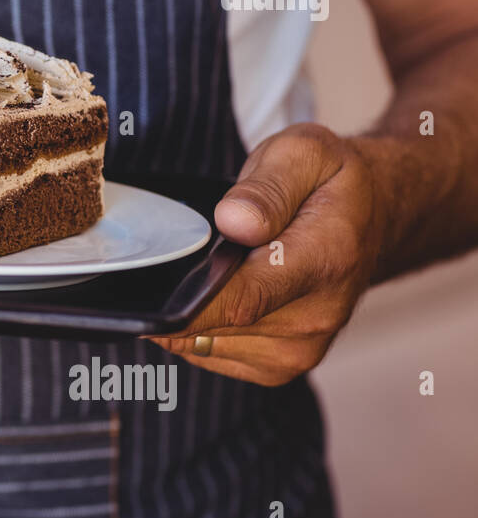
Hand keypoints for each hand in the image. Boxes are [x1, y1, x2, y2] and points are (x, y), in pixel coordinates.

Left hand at [146, 123, 384, 385]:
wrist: (373, 216)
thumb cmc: (330, 182)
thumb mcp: (305, 152)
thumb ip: (267, 185)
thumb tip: (233, 222)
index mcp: (323, 261)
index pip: (240, 300)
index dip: (185, 302)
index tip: (145, 294)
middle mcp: (316, 317)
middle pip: (212, 326)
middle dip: (179, 296)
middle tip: (175, 256)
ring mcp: (301, 348)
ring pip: (205, 345)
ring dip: (188, 313)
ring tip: (205, 271)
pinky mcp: (282, 366)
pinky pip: (212, 356)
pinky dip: (198, 329)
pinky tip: (209, 295)